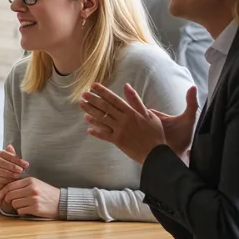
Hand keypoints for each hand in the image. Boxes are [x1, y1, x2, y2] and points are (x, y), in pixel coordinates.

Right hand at [0, 145, 28, 190]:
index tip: (25, 164)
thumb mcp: (15, 161)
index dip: (16, 159)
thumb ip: (13, 154)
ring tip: (17, 177)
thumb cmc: (12, 169)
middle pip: (1, 162)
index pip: (6, 154)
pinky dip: (4, 181)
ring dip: (9, 175)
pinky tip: (11, 182)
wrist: (6, 180)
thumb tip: (9, 146)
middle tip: (21, 170)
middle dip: (12, 167)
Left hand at [0, 177, 61, 218]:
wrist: (62, 202)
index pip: (9, 186)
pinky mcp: (35, 208)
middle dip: (8, 201)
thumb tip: (5, 190)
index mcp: (30, 181)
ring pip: (14, 204)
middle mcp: (31, 189)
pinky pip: (20, 211)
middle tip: (10, 203)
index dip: (2, 193)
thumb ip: (22, 184)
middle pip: (10, 195)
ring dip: (16, 206)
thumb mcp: (36, 184)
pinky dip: (22, 211)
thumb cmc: (47, 193)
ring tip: (24, 205)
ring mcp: (33, 199)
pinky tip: (28, 209)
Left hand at [82, 84, 197, 164]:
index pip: (114, 99)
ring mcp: (119, 131)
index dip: (103, 92)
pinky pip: (104, 135)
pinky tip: (88, 128)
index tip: (93, 86)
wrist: (156, 153)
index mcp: (131, 112)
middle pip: (105, 108)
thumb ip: (136, 100)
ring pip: (102, 119)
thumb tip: (126, 86)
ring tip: (82, 105)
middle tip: (83, 94)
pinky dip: (96, 131)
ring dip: (90, 112)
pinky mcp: (117, 141)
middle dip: (93, 100)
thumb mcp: (149, 114)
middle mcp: (123, 120)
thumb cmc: (154, 133)